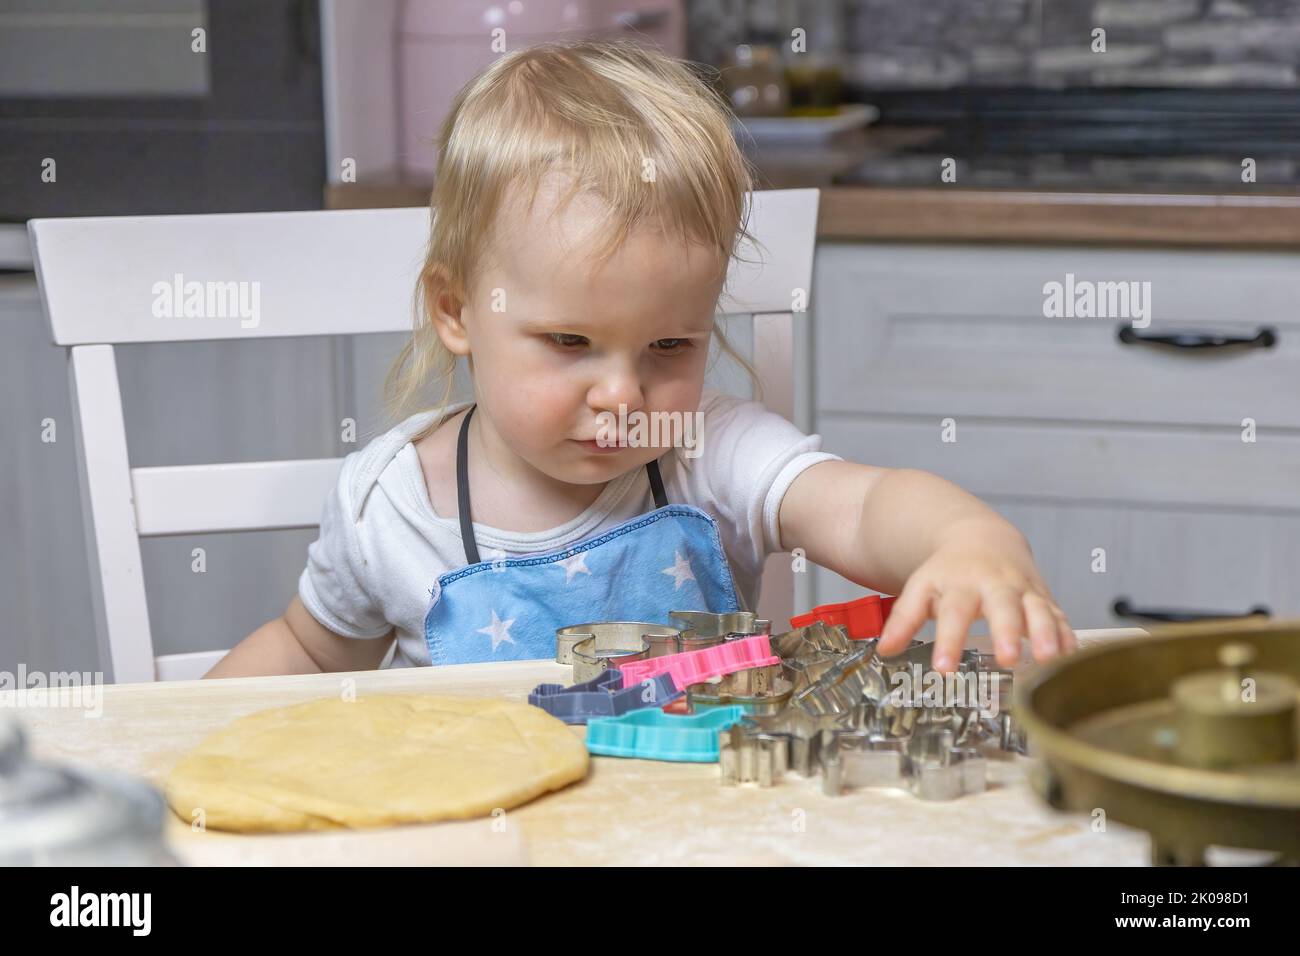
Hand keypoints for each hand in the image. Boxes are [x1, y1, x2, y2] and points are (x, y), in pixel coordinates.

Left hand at [875, 523, 1077, 673]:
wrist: (984, 539)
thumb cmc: (950, 571)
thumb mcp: (922, 588)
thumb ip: (905, 618)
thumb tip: (885, 650)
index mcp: (962, 584)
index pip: (954, 613)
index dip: (949, 641)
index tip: (943, 669)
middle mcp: (997, 585)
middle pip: (1004, 607)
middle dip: (1007, 632)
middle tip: (1007, 658)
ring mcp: (1024, 591)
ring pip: (1039, 610)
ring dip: (1046, 633)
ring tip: (1050, 658)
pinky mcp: (1045, 598)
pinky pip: (1060, 615)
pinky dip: (1067, 634)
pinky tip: (1072, 655)